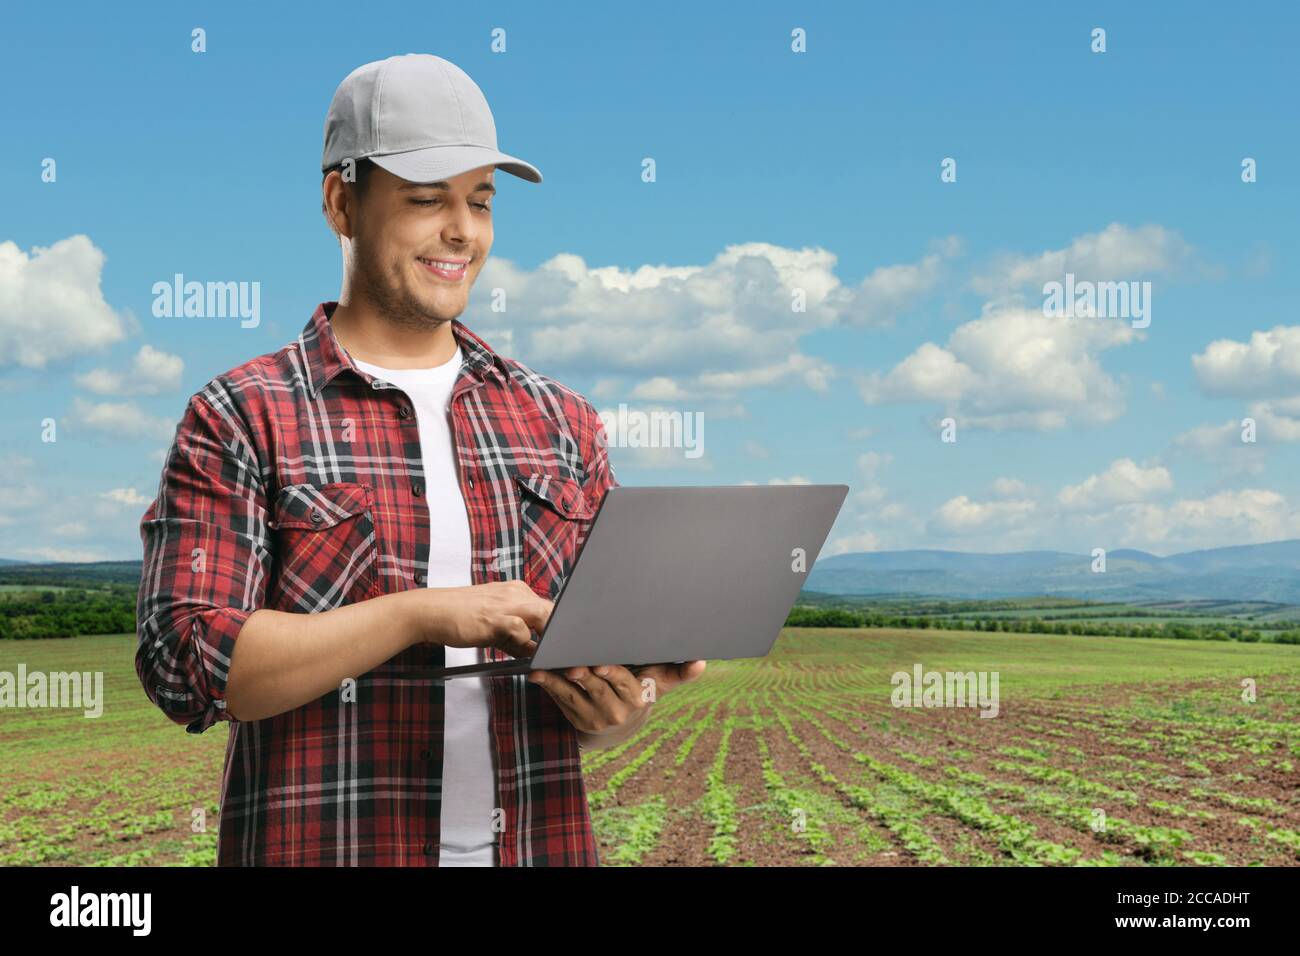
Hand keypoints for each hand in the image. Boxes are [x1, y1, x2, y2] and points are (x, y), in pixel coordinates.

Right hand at [410, 580, 551, 658]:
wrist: (431, 612)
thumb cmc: (460, 618)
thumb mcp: (494, 626)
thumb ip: (515, 638)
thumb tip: (534, 653)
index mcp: (518, 591)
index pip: (551, 609)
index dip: (560, 629)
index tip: (562, 647)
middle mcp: (516, 593)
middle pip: (554, 612)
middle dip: (561, 636)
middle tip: (561, 656)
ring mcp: (507, 603)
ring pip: (544, 618)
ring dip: (547, 641)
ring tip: (545, 658)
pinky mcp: (495, 618)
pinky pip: (522, 631)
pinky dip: (525, 645)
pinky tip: (520, 655)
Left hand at [527, 661, 705, 735]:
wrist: (621, 724)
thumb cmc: (641, 689)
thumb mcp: (660, 683)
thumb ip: (679, 671)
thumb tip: (701, 662)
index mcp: (636, 696)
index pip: (624, 683)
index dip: (611, 674)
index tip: (600, 665)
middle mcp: (615, 709)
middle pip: (596, 687)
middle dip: (584, 675)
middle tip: (573, 665)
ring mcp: (592, 715)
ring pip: (574, 694)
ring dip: (559, 680)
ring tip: (546, 666)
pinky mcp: (574, 716)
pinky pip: (558, 699)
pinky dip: (546, 685)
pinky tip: (535, 674)